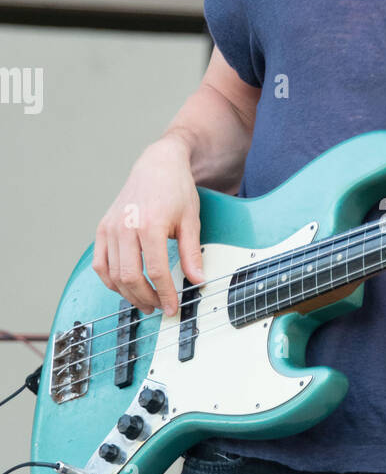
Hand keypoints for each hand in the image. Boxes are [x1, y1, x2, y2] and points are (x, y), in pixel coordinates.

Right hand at [92, 135, 204, 316]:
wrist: (157, 165)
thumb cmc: (175, 190)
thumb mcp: (190, 221)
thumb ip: (191, 253)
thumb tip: (197, 280)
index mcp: (150, 225)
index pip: (156, 272)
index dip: (165, 295)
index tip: (173, 307)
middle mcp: (125, 227)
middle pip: (130, 277)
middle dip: (146, 299)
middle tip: (160, 308)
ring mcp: (111, 228)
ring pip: (113, 275)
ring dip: (129, 294)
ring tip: (146, 302)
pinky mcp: (103, 229)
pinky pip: (100, 264)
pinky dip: (111, 281)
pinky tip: (126, 288)